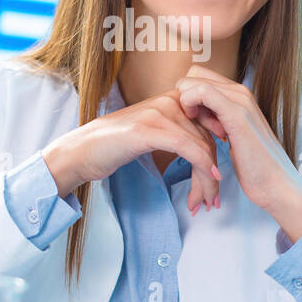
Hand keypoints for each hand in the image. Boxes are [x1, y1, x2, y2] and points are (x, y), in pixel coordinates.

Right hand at [42, 89, 220, 214]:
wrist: (82, 150)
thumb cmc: (115, 145)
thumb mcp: (152, 132)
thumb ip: (177, 133)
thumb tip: (205, 152)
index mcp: (172, 99)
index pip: (209, 125)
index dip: (219, 152)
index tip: (219, 180)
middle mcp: (169, 101)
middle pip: (207, 139)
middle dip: (212, 174)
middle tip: (213, 200)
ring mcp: (159, 113)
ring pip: (201, 147)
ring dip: (206, 180)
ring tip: (205, 202)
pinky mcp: (150, 129)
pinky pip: (188, 148)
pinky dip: (202, 166)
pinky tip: (209, 179)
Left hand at [174, 65, 301, 242]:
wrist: (276, 185)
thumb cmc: (254, 166)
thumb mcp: (233, 136)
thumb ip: (219, 120)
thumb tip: (198, 115)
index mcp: (239, 96)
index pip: (200, 75)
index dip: (186, 93)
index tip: (188, 118)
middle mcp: (241, 92)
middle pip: (195, 73)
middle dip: (183, 95)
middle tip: (189, 122)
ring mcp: (240, 100)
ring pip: (195, 79)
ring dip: (185, 102)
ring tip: (193, 127)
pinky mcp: (236, 113)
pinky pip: (202, 92)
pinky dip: (189, 104)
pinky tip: (192, 124)